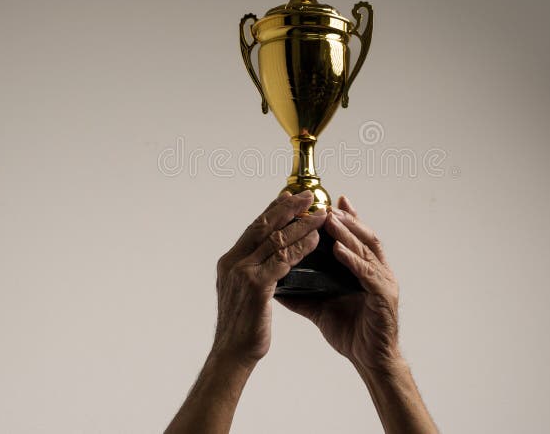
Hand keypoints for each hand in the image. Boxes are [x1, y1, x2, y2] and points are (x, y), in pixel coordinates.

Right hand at [211, 190, 326, 366]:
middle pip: (264, 226)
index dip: (273, 210)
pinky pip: (283, 260)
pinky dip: (301, 248)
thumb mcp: (243, 292)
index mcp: (230, 261)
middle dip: (288, 208)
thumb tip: (268, 257)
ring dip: (301, 225)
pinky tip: (315, 241)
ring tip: (319, 215)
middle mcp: (234, 262)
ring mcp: (244, 273)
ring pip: (276, 240)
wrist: (232, 353)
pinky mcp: (257, 286)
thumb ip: (253, 271)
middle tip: (308, 196)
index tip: (289, 196)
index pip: (255, 228)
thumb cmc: (241, 327)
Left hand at [277, 196, 400, 371]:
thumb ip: (302, 293)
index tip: (327, 201)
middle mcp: (377, 270)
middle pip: (363, 235)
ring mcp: (383, 281)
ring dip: (347, 232)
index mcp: (364, 270)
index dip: (344, 218)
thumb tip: (276, 284)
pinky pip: (368, 273)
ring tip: (329, 219)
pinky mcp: (384, 296)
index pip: (354, 237)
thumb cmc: (352, 333)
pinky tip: (338, 250)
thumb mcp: (321, 308)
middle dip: (345, 218)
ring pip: (366, 249)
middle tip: (325, 205)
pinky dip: (352, 259)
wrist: (370, 361)